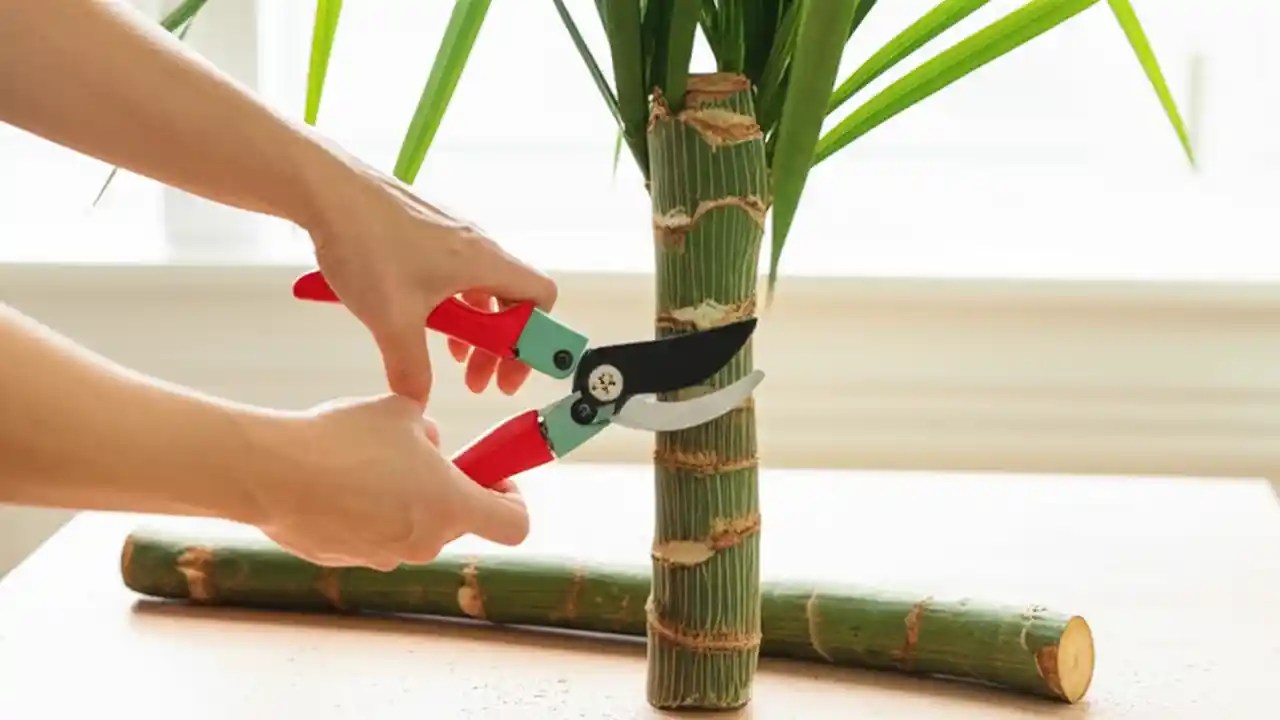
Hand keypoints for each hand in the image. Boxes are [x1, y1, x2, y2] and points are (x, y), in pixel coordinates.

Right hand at [249, 394, 529, 570]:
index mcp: (451, 506)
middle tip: (416, 457)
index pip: (514, 524)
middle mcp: (425, 542)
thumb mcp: (401, 413)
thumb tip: (427, 444)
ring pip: (411, 528)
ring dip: (402, 500)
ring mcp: (384, 557)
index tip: (491, 476)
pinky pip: (370, 535)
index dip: (511, 498)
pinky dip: (364, 513)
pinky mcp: (345, 561)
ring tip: (365, 463)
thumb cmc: (343, 438)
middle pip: (457, 522)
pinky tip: (334, 483)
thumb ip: (427, 433)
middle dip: (445, 489)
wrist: (270, 472)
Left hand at [305, 156, 556, 402]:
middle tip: (477, 380)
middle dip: (499, 346)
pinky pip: (456, 275)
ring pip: (481, 289)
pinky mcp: (428, 231)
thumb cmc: (366, 244)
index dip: (535, 340)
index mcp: (483, 261)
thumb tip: (417, 400)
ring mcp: (452, 236)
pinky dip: (451, 305)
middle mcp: (477, 245)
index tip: (508, 373)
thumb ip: (410, 367)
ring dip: (473, 329)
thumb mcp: (390, 319)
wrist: (327, 189)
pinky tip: (421, 322)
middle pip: (512, 301)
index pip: (541, 297)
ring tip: (450, 358)